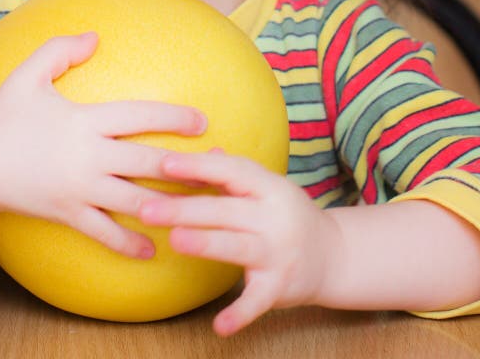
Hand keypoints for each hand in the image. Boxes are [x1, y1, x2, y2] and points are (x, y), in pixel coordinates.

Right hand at [0, 33, 206, 259]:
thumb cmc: (3, 117)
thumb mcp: (26, 76)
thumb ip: (59, 50)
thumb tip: (95, 37)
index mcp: (84, 120)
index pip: (138, 115)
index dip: (172, 116)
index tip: (201, 120)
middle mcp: (88, 156)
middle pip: (147, 162)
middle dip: (186, 165)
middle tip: (218, 166)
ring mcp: (79, 189)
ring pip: (134, 200)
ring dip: (169, 206)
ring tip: (199, 210)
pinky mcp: (67, 214)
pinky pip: (103, 233)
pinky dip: (127, 243)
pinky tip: (151, 250)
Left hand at [138, 150, 334, 335]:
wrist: (333, 255)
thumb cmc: (285, 214)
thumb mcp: (266, 188)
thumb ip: (232, 174)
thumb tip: (200, 153)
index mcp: (270, 188)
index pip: (232, 171)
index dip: (199, 166)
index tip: (164, 163)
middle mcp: (276, 218)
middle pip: (225, 210)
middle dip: (185, 209)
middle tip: (146, 209)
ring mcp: (279, 253)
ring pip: (238, 247)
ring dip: (206, 243)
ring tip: (175, 240)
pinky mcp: (280, 287)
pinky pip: (257, 301)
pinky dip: (240, 314)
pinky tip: (218, 327)